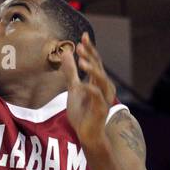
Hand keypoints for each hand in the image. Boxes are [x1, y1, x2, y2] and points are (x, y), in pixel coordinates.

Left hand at [60, 32, 115, 155]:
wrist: (86, 134)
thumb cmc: (82, 112)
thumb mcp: (73, 88)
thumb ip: (71, 71)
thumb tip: (66, 52)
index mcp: (96, 81)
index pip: (95, 60)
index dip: (90, 49)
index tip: (83, 36)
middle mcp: (102, 86)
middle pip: (99, 66)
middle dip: (90, 55)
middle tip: (80, 45)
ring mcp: (103, 97)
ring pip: (101, 80)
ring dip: (92, 70)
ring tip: (82, 62)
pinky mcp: (101, 109)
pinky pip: (97, 96)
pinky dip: (91, 89)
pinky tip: (82, 84)